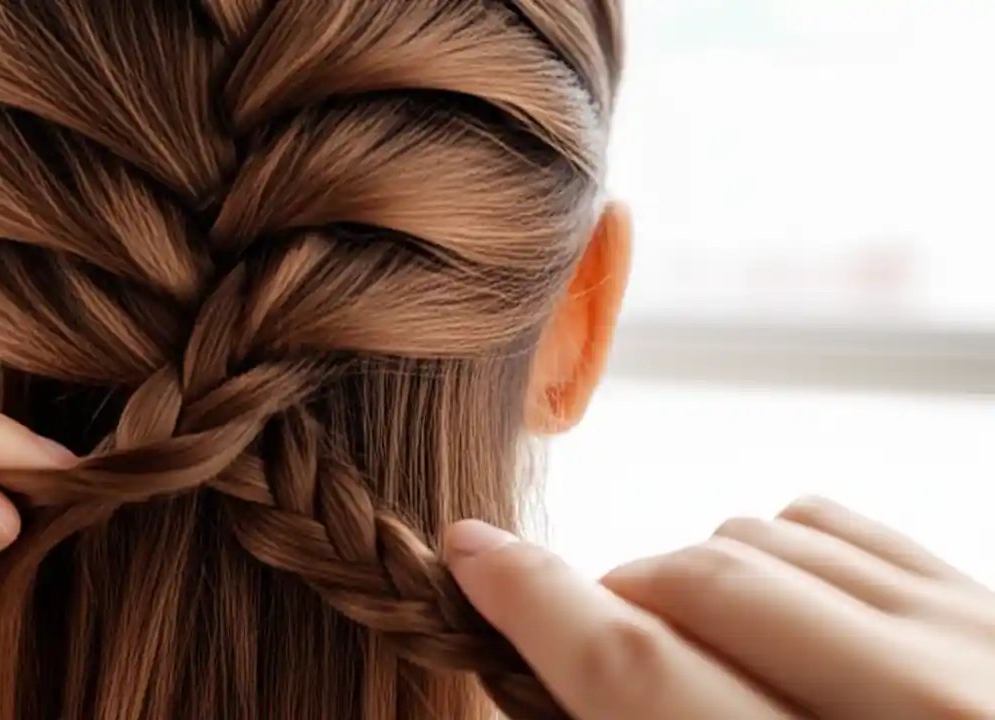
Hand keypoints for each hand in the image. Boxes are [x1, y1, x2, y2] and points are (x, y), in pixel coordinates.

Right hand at [447, 498, 994, 718]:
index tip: (475, 555)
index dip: (536, 603)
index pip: (637, 668)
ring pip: (763, 538)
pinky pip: (838, 524)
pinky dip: (775, 549)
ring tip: (698, 646)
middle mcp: (913, 713)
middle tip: (597, 642)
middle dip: (616, 595)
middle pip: (696, 582)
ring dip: (695, 575)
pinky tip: (769, 606)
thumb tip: (563, 673)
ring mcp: (975, 652)